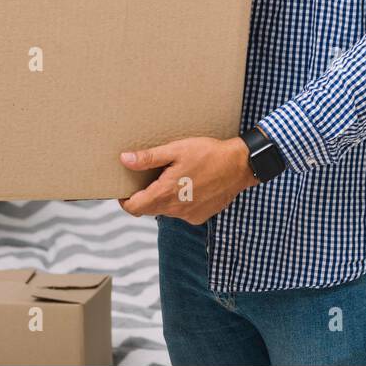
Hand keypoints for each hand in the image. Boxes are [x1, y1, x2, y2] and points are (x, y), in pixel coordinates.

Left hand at [117, 136, 257, 223]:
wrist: (240, 165)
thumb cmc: (209, 154)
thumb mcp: (177, 149)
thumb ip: (149, 158)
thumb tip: (125, 159)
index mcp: (165, 193)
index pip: (133, 207)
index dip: (125, 200)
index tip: (126, 190)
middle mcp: (175, 209)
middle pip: (148, 209)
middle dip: (146, 196)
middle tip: (153, 177)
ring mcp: (188, 215)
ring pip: (166, 211)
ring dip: (165, 198)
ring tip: (176, 178)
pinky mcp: (200, 216)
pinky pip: (182, 212)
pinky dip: (182, 202)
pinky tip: (192, 186)